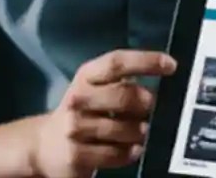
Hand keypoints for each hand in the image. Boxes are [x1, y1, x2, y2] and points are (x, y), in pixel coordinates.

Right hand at [33, 49, 176, 177]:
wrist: (44, 146)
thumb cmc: (83, 113)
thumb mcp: (96, 90)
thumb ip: (123, 84)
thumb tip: (162, 86)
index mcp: (86, 75)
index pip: (117, 62)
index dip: (146, 61)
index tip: (171, 65)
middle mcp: (78, 98)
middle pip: (122, 95)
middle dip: (145, 103)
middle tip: (153, 109)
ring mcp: (75, 128)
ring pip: (123, 128)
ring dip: (140, 131)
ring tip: (142, 132)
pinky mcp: (76, 155)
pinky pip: (116, 154)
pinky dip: (130, 152)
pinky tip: (133, 149)